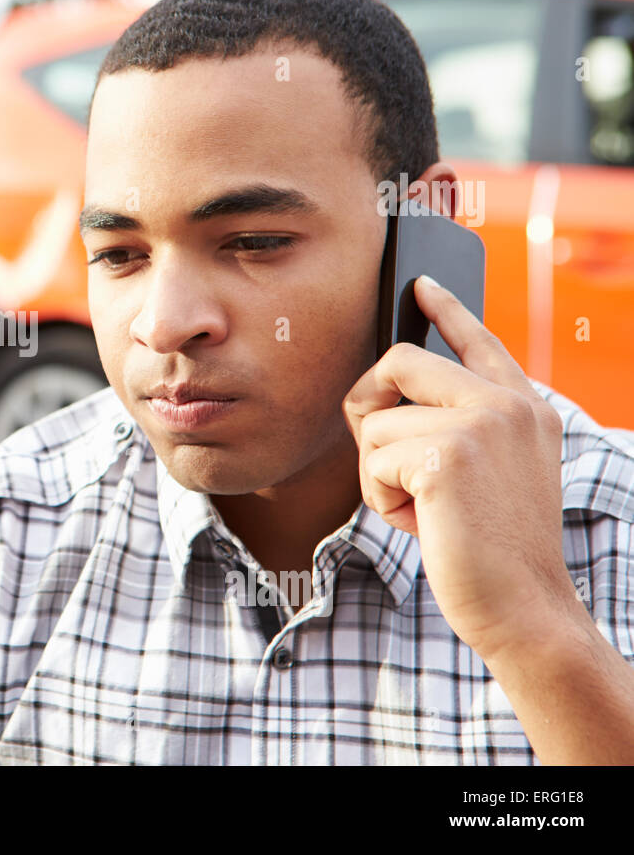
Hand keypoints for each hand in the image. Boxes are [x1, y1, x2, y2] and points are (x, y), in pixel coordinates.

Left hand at [341, 275, 579, 663]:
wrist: (523, 607)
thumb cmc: (494, 549)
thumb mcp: (489, 474)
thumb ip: (457, 428)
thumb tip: (386, 400)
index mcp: (524, 408)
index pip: (480, 340)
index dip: (445, 309)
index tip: (419, 284)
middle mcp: (506, 405)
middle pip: (398, 361)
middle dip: (367, 406)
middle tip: (380, 454)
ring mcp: (479, 424)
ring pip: (376, 423)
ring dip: (380, 475)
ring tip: (424, 510)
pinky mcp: (445, 455)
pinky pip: (372, 460)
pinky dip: (381, 499)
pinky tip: (421, 523)